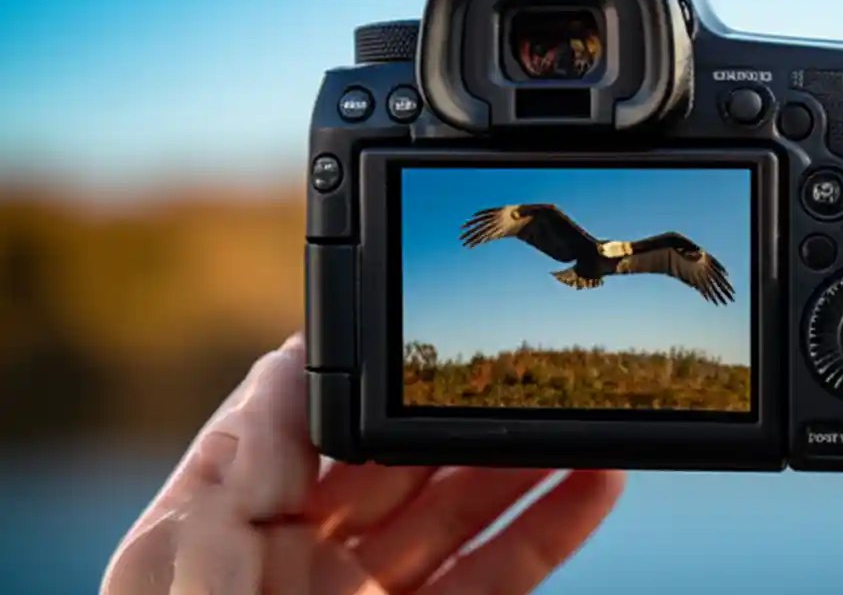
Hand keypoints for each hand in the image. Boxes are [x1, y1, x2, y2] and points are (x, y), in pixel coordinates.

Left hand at [101, 335, 624, 594]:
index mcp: (227, 531)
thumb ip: (241, 466)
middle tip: (529, 377)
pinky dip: (550, 532)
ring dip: (526, 469)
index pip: (306, 430)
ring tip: (584, 423)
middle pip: (402, 467)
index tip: (425, 336)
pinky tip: (593, 488)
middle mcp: (304, 562)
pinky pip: (498, 579)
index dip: (367, 381)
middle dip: (466, 419)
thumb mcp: (186, 565)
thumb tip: (287, 359)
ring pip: (462, 518)